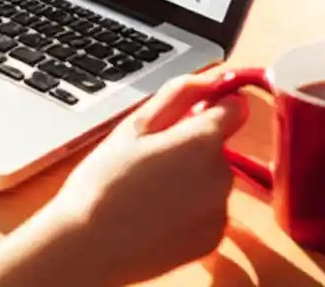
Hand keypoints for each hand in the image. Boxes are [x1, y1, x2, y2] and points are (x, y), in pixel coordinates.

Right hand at [0, 72, 246, 286]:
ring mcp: (220, 210)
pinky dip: (188, 210)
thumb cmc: (102, 183)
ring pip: (211, 180)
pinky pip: (208, 212)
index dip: (211, 106)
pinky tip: (155, 213)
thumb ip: (179, 95)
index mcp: (202, 142)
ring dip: (189, 180)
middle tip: (146, 159)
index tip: (185, 116)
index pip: (235, 108)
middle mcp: (221, 175)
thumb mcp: (133, 126)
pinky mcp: (213, 239)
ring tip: (146, 190)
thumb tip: (214, 79)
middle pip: (218, 147)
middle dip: (190, 147)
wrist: (89, 245)